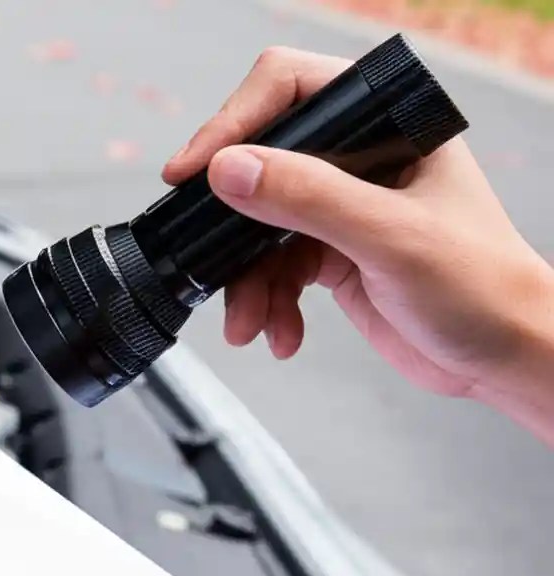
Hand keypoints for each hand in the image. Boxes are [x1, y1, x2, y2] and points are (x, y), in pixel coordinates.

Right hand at [164, 46, 553, 442]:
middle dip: (232, 220)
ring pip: (258, 226)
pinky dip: (265, 303)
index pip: (291, 91)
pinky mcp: (330, 253)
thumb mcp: (390, 236)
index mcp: (389, 125)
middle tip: (204, 249)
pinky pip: (271, 268)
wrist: (503, 359)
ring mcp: (341, 207)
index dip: (235, 122)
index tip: (198, 167)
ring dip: (246, 279)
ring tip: (249, 319)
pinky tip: (279, 330)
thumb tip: (231, 168)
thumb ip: (309, 197)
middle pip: (262, 162)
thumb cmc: (485, 288)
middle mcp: (361, 158)